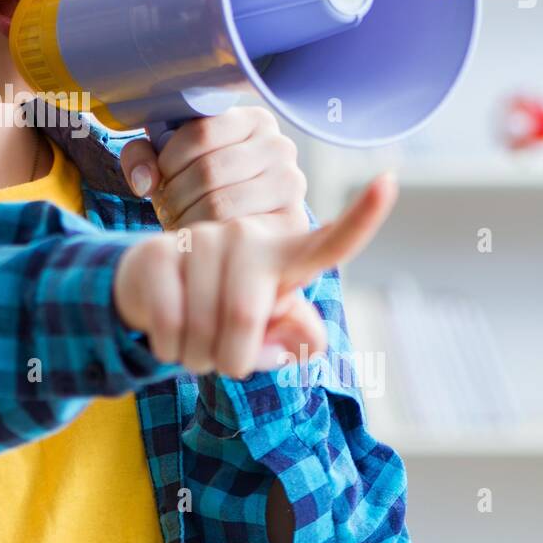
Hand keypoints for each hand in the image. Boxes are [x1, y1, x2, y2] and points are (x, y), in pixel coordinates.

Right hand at [113, 172, 397, 378]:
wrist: (155, 296)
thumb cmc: (223, 312)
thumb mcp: (267, 332)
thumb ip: (295, 338)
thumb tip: (299, 343)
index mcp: (284, 256)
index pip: (330, 242)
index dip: (361, 217)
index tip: (388, 182)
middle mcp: (245, 238)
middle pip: (245, 319)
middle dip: (231, 359)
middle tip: (221, 356)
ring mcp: (200, 240)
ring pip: (203, 329)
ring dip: (197, 357)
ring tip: (194, 340)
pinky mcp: (157, 252)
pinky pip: (168, 324)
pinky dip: (168, 348)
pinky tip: (169, 333)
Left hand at [120, 107, 308, 238]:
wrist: (239, 229)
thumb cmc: (199, 188)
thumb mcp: (169, 161)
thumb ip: (143, 156)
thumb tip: (143, 181)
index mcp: (253, 120)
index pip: (200, 132)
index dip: (168, 160)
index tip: (162, 175)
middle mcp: (280, 147)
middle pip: (208, 172)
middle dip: (174, 195)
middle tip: (166, 208)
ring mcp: (290, 185)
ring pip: (219, 204)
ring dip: (186, 219)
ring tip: (180, 222)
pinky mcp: (292, 223)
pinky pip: (234, 232)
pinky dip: (206, 237)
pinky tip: (201, 236)